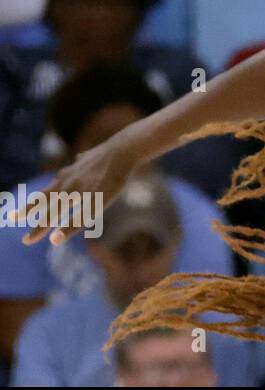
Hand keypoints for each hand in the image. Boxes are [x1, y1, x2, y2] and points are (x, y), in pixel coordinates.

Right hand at [16, 138, 138, 245]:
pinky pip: (77, 164)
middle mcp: (67, 178)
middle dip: (29, 209)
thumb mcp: (95, 205)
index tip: (26, 241)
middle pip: (43, 196)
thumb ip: (75, 222)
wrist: (125, 148)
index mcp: (66, 191)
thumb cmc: (111, 180)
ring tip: (47, 193)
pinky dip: (72, 169)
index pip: (47, 215)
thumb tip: (54, 240)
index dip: (38, 229)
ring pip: (59, 180)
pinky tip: (75, 164)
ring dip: (51, 189)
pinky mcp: (90, 157)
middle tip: (13, 216)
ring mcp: (77, 166)